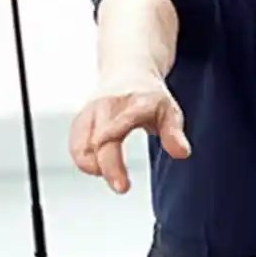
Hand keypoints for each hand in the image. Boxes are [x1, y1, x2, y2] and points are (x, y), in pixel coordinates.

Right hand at [69, 78, 190, 193]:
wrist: (128, 69)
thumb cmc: (149, 95)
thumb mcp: (169, 110)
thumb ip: (174, 133)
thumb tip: (181, 153)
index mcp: (130, 104)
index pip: (115, 132)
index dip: (113, 162)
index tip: (122, 185)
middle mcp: (106, 106)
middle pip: (96, 143)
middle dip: (106, 169)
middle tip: (122, 187)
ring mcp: (90, 111)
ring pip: (79, 144)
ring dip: (90, 165)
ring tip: (110, 174)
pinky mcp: (81, 117)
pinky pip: (75, 142)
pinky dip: (82, 159)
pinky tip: (97, 167)